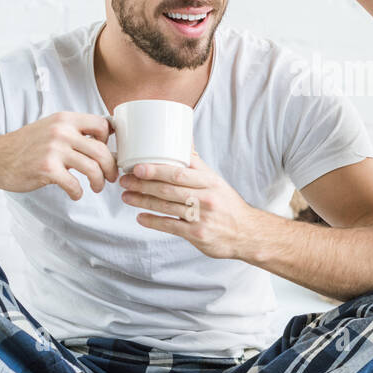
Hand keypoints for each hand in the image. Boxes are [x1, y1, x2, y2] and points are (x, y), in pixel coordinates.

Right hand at [0, 112, 117, 200]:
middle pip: (102, 150)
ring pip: (93, 168)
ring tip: (97, 187)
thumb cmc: (26, 145)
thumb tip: (106, 135)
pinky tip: (75, 194)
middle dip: (110, 168)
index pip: (102, 125)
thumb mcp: (51, 127)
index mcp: (65, 119)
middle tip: (109, 177)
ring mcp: (54, 150)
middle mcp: (61, 131)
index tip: (105, 152)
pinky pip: (74, 184)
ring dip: (99, 182)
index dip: (108, 141)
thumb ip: (74, 129)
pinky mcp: (47, 169)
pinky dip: (78, 193)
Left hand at [119, 152, 255, 259]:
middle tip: (125, 180)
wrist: (247, 232)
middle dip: (144, 184)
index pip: (180, 172)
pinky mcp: (198, 234)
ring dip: (143, 201)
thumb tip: (183, 138)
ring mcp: (202, 217)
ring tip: (126, 196)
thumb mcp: (215, 181)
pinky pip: (171, 227)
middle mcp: (206, 197)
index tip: (138, 166)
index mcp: (209, 181)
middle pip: (169, 189)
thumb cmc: (226, 204)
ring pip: (167, 207)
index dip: (157, 169)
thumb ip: (197, 163)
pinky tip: (140, 217)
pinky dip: (153, 221)